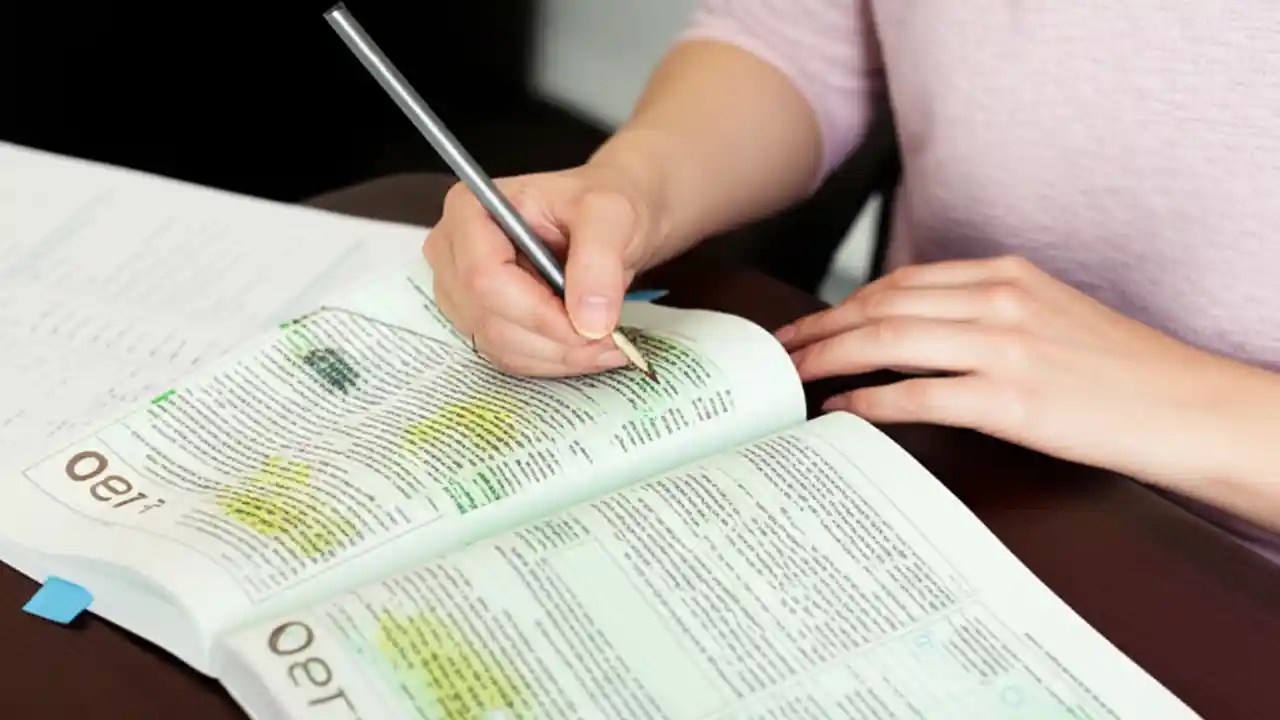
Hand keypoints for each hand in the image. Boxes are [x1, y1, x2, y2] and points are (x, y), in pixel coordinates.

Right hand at [425, 162, 662, 375]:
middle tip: (611, 340)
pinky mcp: (478, 319)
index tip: (591, 327)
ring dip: (556, 355)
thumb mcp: (611, 215)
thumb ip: (598, 262)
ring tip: (607, 344)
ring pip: (498, 344)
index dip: (536, 312)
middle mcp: (453, 251)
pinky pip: (507, 355)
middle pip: (488, 317)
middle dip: (553, 339)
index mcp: (470, 210)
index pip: (484, 277)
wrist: (607, 219)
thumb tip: (590, 323)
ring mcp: (460, 290)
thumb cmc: (601, 205)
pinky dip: (551, 360)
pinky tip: (587, 348)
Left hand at [777, 255, 1277, 489]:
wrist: (1186, 407)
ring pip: (887, 340)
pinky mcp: (1011, 400)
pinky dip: (868, 400)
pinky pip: (917, 395)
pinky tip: (842, 409)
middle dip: (821, 327)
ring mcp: (1003, 348)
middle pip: (881, 304)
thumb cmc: (1119, 370)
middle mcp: (998, 300)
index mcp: (1005, 275)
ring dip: (829, 357)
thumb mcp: (1049, 314)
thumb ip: (983, 312)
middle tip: (782, 349)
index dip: (845, 302)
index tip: (811, 321)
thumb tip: (913, 331)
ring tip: (795, 375)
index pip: (901, 281)